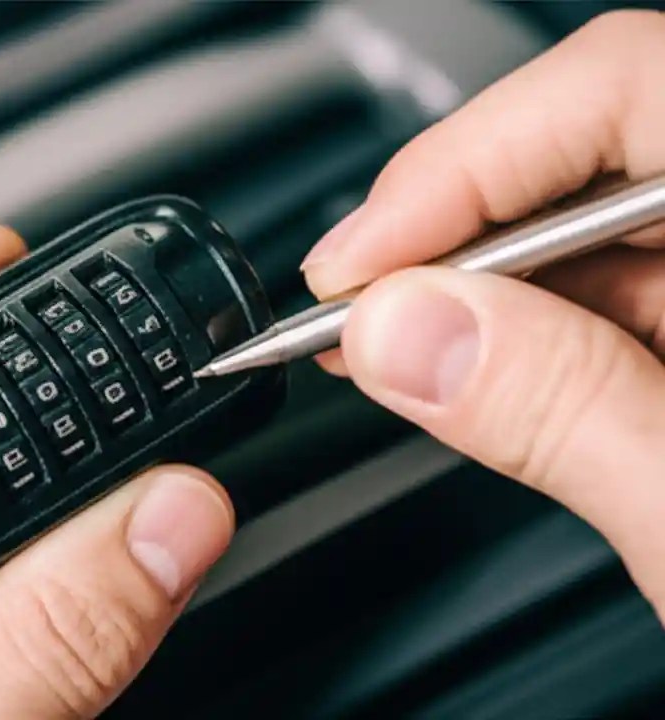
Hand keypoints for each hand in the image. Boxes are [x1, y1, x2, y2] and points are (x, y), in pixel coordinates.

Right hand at [301, 11, 664, 616]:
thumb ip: (562, 414)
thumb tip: (406, 331)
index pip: (635, 86)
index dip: (468, 162)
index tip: (361, 260)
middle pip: (615, 145)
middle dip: (461, 229)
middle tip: (359, 307)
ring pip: (620, 220)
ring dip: (492, 283)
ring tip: (399, 346)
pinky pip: (645, 288)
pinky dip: (547, 327)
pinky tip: (481, 368)